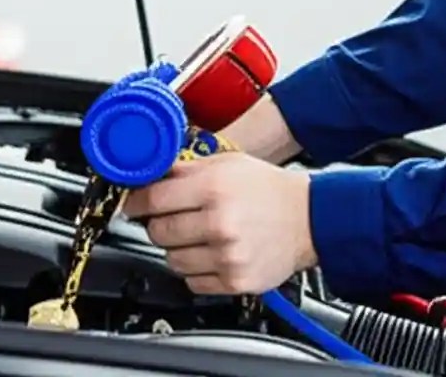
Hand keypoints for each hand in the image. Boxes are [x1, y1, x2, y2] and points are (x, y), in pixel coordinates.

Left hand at [121, 152, 316, 294]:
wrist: (310, 218)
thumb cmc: (270, 190)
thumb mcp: (230, 164)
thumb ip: (186, 169)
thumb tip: (148, 175)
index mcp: (215, 188)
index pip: (152, 200)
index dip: (137, 202)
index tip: (136, 205)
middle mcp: (220, 223)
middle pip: (157, 232)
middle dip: (160, 224)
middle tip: (176, 218)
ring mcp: (227, 256)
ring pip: (172, 260)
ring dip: (179, 249)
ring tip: (200, 236)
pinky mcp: (235, 280)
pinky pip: (193, 282)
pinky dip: (197, 269)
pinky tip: (213, 253)